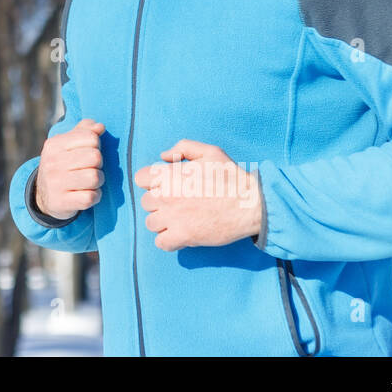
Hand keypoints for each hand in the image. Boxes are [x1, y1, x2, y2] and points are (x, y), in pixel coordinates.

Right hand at [35, 119, 105, 219]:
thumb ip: (84, 131)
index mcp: (54, 144)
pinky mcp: (61, 202)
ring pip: (95, 177)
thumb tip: (100, 127)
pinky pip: (91, 197)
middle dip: (98, 164)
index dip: (96, 145)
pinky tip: (87, 194)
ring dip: (98, 181)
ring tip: (89, 182)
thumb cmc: (62, 164)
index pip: (90, 137)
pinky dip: (95, 196)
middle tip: (90, 168)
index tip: (87, 152)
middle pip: (95, 157)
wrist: (42, 195)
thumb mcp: (67, 144)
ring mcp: (55, 183)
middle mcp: (52, 162)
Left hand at [132, 139, 261, 250]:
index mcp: (169, 175)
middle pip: (146, 202)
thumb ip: (183, 147)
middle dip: (159, 202)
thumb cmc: (230, 177)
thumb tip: (163, 156)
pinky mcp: (183, 237)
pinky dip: (168, 241)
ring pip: (151, 223)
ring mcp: (173, 218)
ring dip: (162, 222)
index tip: (165, 185)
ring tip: (179, 219)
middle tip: (177, 203)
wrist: (250, 204)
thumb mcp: (209, 152)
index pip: (141, 178)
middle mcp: (166, 196)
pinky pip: (161, 243)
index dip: (151, 181)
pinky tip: (180, 234)